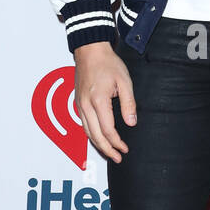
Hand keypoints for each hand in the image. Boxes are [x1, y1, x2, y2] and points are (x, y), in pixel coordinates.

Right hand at [73, 43, 136, 163]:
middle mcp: (86, 105)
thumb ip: (128, 103)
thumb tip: (131, 123)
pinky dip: (91, 135)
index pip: (107, 129)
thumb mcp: (124, 81)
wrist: (89, 50)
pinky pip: (84, 124)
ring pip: (87, 132)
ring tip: (109, 153)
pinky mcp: (78, 102)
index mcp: (98, 100)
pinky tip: (99, 139)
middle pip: (95, 135)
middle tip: (117, 158)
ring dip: (98, 145)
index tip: (125, 149)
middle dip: (107, 150)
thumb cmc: (107, 63)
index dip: (116, 142)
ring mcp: (79, 104)